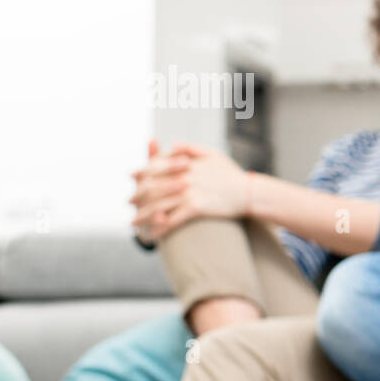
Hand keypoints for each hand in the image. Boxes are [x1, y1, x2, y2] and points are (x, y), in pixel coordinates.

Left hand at [130, 141, 248, 240]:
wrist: (250, 192)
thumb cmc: (232, 174)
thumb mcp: (213, 154)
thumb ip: (190, 148)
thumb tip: (172, 145)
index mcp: (185, 163)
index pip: (155, 166)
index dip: (141, 172)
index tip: (131, 177)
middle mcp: (183, 176)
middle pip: (152, 187)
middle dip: (137, 196)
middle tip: (129, 204)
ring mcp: (189, 192)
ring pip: (158, 205)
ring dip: (143, 216)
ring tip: (134, 224)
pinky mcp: (196, 207)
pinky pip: (172, 220)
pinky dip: (161, 228)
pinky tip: (154, 235)